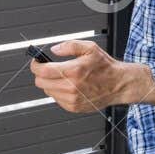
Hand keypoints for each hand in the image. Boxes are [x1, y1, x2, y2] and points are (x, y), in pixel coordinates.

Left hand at [28, 40, 154, 111]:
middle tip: (48, 69)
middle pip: (41, 82)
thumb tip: (54, 49)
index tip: (36, 62)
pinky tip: (69, 86)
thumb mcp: (90, 48)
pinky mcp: (74, 107)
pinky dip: (58, 92)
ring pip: (47, 91)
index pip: (42, 70)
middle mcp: (71, 87)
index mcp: (73, 71)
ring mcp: (72, 99)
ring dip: (50, 83)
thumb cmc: (105, 67)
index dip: (35, 65)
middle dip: (41, 74)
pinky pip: (56, 99)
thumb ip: (69, 46)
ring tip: (63, 77)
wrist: (119, 84)